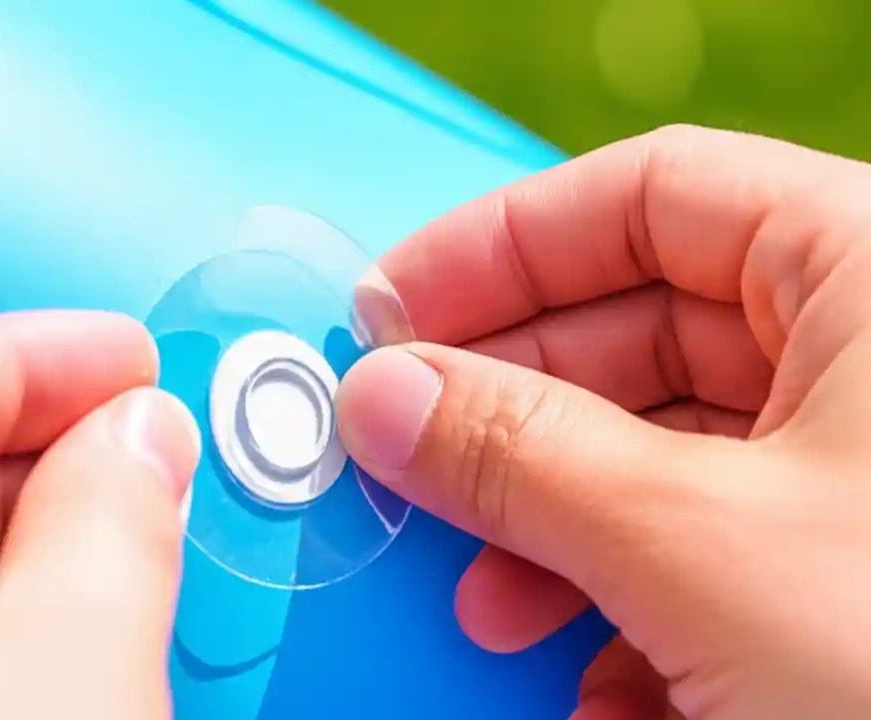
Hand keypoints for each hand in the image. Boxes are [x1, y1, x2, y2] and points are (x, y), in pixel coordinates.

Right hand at [338, 125, 870, 718]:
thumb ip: (522, 453)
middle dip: (510, 407)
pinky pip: (699, 549)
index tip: (396, 304)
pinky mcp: (842, 576)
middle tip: (410, 447)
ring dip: (551, 528)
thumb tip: (389, 397)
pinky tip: (600, 685)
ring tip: (493, 597)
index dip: (504, 243)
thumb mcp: (703, 546)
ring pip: (658, 453)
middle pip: (639, 329)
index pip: (653, 195)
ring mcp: (858, 476)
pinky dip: (625, 611)